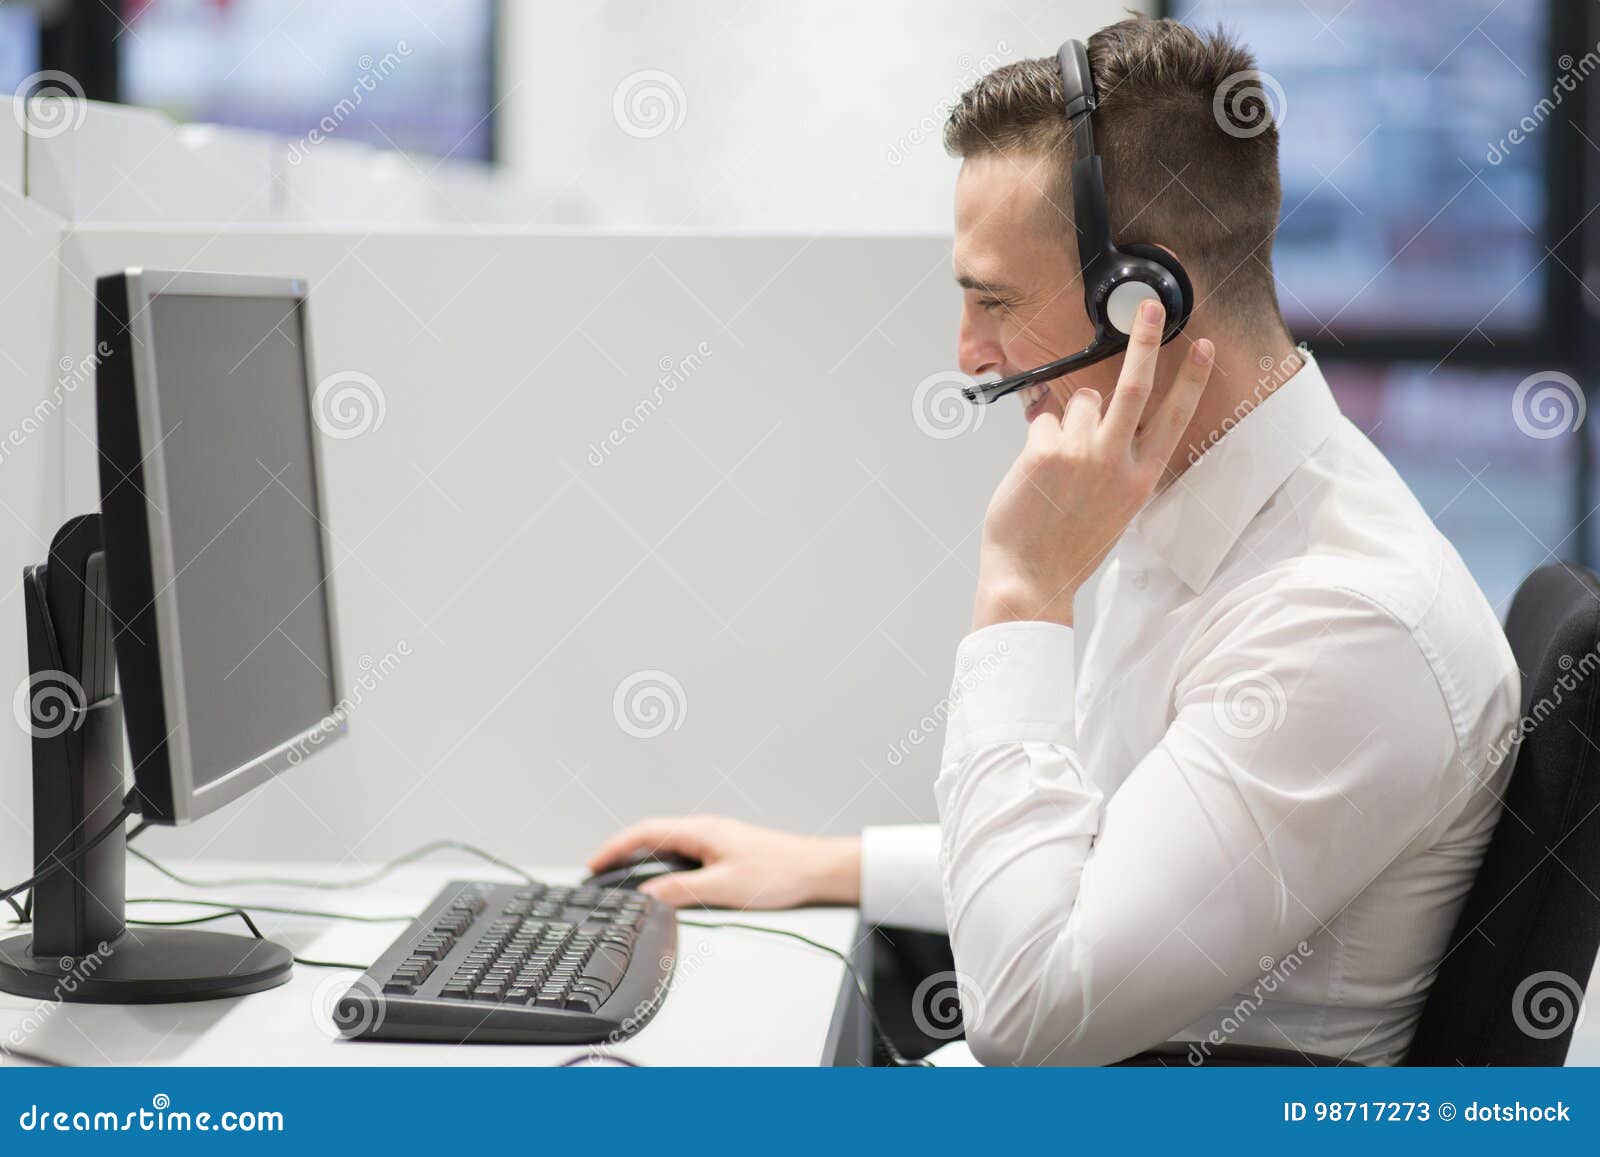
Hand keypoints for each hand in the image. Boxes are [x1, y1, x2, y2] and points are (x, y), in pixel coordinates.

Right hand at [584, 815, 861, 908]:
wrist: (816, 870)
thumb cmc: (779, 871)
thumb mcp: (723, 886)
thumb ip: (681, 890)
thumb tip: (648, 896)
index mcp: (700, 830)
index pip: (644, 832)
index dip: (614, 848)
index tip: (593, 864)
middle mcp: (705, 830)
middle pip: (652, 836)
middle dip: (622, 854)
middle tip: (600, 874)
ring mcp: (715, 840)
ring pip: (668, 847)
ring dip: (643, 861)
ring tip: (624, 882)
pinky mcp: (725, 853)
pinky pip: (684, 856)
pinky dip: (664, 868)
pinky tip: (664, 885)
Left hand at [973, 301, 1212, 628]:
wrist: (1032, 577)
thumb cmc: (1070, 542)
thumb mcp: (1113, 506)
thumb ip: (1114, 460)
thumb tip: (1096, 411)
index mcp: (1142, 478)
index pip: (1175, 417)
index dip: (1190, 378)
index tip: (1202, 347)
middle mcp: (1118, 462)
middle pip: (1135, 386)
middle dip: (1144, 341)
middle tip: (1148, 308)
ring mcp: (1081, 454)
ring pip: (1079, 401)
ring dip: (1067, 416)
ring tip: (1056, 461)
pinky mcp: (1045, 451)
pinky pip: (1042, 418)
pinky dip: (1037, 432)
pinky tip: (1033, 467)